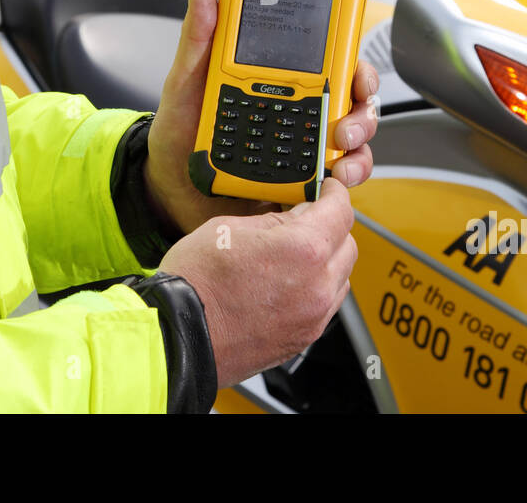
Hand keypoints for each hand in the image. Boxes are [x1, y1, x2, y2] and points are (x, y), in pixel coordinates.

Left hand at [143, 0, 380, 236]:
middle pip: (353, 105)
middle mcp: (299, 110)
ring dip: (357, 153)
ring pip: (352, 145)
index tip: (356, 77)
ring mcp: (302, 148)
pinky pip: (332, 184)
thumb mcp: (185, 80)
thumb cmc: (180, 129)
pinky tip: (327, 185)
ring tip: (337, 164)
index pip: (332, 64)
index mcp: (280, 79)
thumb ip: (198, 39)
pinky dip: (340, 185)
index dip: (355, 67)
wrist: (168, 184)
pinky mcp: (297, 183)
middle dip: (363, 114)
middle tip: (342, 128)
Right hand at [159, 178, 357, 387]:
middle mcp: (317, 285)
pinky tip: (290, 282)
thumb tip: (293, 215)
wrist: (179, 335)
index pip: (341, 210)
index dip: (335, 193)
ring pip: (341, 276)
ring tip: (294, 255)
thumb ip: (273, 220)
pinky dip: (318, 288)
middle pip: (347, 244)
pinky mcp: (304, 337)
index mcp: (303, 249)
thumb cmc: (195, 284)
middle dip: (331, 227)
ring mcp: (313, 315)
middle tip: (305, 220)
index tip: (328, 189)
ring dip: (327, 260)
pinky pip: (327, 304)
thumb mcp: (230, 227)